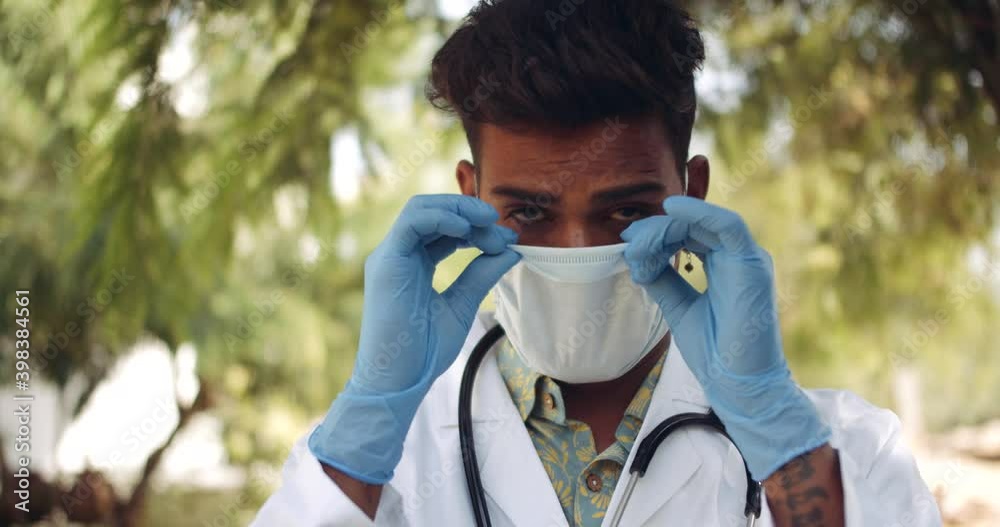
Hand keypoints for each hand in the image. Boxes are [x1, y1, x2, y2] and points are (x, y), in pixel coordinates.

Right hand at [309, 194, 519, 483]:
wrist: (398, 382)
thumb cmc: (424, 352)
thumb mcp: (461, 305)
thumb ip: (481, 275)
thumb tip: (510, 250)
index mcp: (415, 264)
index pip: (445, 229)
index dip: (478, 228)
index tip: (508, 240)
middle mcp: (399, 255)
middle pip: (434, 212)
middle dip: (471, 212)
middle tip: (503, 227)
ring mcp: (389, 257)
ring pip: (420, 209)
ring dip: (459, 209)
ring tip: (489, 222)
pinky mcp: (386, 263)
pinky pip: (411, 223)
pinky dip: (441, 218)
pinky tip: (467, 229)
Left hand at [621, 196, 829, 479]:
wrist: (737, 385)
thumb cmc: (715, 352)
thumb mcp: (678, 307)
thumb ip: (663, 280)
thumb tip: (638, 257)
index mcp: (724, 266)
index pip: (689, 234)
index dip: (658, 233)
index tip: (629, 242)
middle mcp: (739, 258)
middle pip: (694, 226)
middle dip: (657, 229)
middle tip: (629, 239)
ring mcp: (748, 259)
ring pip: (705, 222)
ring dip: (667, 227)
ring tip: (639, 239)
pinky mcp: (752, 265)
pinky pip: (727, 226)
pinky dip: (699, 212)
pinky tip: (671, 209)